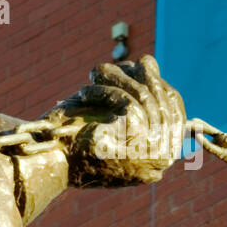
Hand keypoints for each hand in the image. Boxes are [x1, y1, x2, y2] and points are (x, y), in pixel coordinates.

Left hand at [45, 55, 185, 187]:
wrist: (50, 165)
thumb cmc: (77, 143)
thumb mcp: (112, 120)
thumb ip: (136, 97)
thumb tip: (149, 61)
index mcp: (163, 157)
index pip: (175, 111)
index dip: (158, 84)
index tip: (137, 67)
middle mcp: (164, 156)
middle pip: (163, 99)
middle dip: (136, 75)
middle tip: (111, 67)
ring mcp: (153, 148)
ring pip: (144, 95)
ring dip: (116, 79)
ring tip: (94, 75)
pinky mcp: (136, 135)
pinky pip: (126, 100)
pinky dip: (104, 91)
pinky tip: (85, 91)